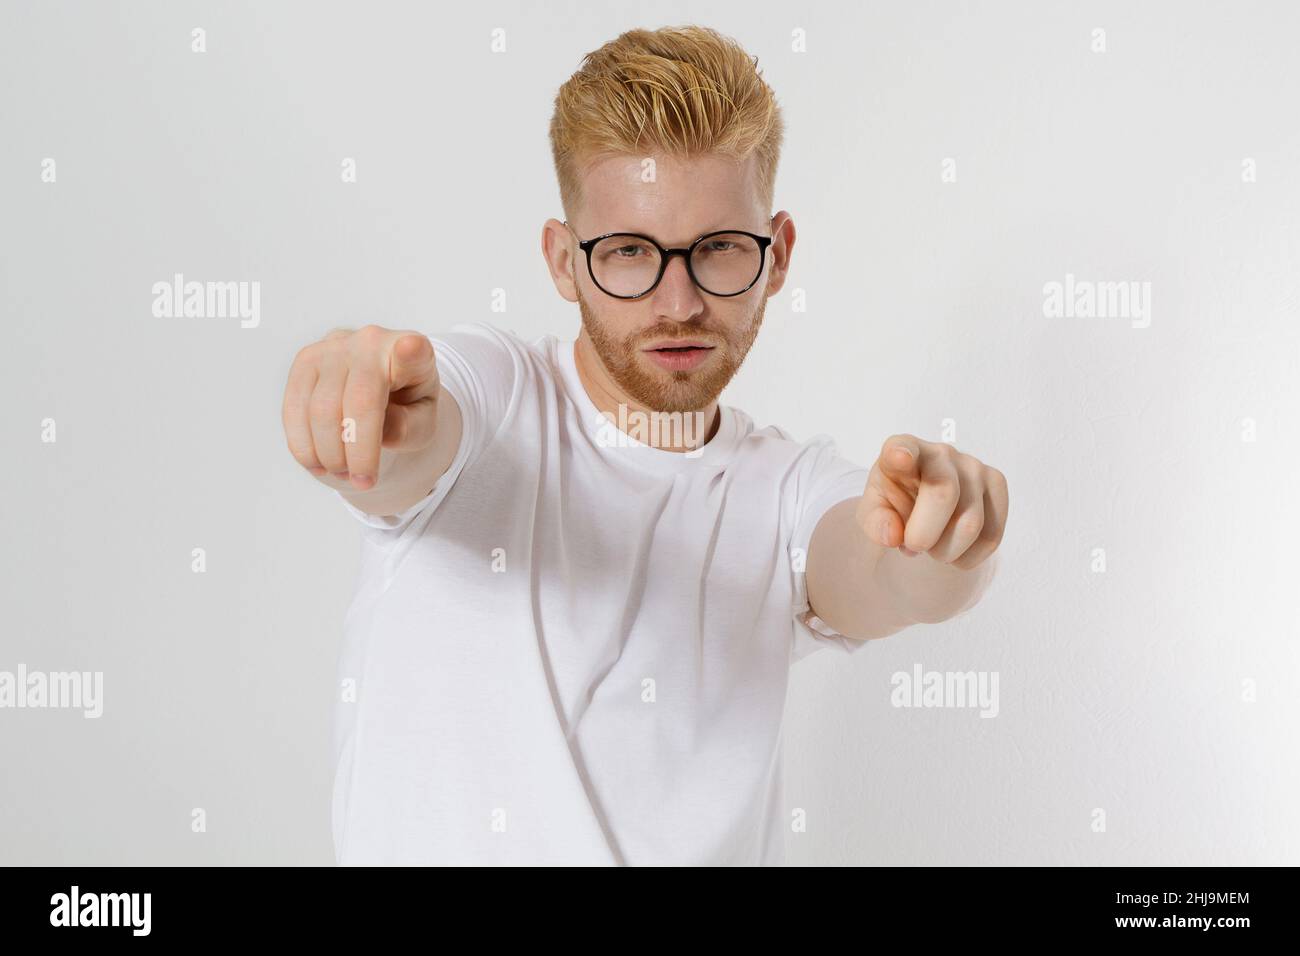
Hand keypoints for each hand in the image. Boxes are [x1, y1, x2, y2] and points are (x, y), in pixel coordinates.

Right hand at [282, 325, 439, 490]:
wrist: (381, 385)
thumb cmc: (407, 405)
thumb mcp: (424, 422)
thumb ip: (410, 427)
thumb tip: (382, 428)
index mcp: (412, 352)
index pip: (410, 352)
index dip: (409, 352)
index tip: (411, 348)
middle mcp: (370, 341)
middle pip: (357, 402)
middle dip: (356, 453)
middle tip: (363, 482)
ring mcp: (333, 347)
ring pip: (320, 409)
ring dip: (329, 453)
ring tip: (342, 473)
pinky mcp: (304, 361)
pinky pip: (294, 408)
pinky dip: (304, 444)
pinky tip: (318, 462)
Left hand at [856, 434, 1007, 568]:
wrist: (924, 502)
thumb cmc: (896, 502)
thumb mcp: (874, 511)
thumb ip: (875, 523)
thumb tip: (893, 536)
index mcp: (902, 452)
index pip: (902, 448)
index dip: (900, 453)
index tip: (898, 457)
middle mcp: (941, 453)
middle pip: (943, 496)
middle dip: (924, 536)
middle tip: (913, 546)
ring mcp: (974, 466)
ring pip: (971, 523)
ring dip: (946, 551)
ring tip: (933, 547)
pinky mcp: (997, 484)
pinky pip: (991, 535)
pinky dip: (969, 557)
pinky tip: (954, 550)